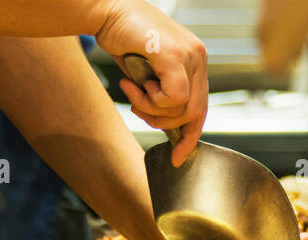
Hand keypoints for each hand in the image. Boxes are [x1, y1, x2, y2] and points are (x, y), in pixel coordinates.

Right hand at [95, 0, 208, 166]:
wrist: (106, 12)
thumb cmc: (124, 39)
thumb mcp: (148, 74)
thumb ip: (162, 94)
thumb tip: (166, 125)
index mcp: (196, 61)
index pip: (201, 107)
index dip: (190, 136)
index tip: (177, 157)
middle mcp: (198, 57)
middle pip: (194, 113)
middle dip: (164, 123)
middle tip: (139, 111)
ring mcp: (190, 55)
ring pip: (182, 109)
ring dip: (151, 110)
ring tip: (132, 91)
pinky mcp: (175, 56)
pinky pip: (172, 98)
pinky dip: (151, 100)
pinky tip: (134, 85)